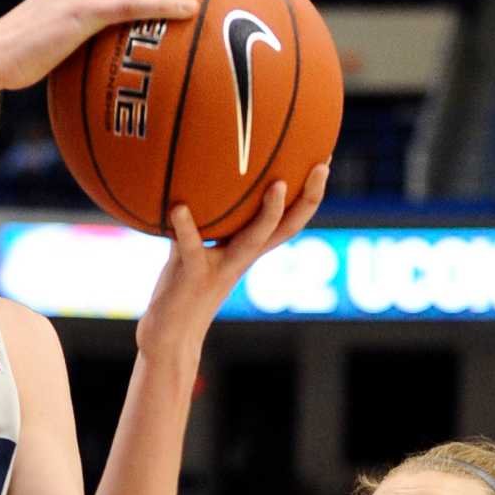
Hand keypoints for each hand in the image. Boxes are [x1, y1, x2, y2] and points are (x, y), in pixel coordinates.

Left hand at [138, 162, 329, 354]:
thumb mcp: (195, 249)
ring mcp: (220, 268)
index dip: (310, 193)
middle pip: (284, 228)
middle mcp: (241, 258)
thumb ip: (199, 218)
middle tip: (322, 166)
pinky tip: (177, 207)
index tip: (326, 158)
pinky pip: (192, 248)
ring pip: (253, 240)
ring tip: (278, 185)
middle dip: (308, 198)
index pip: (288, 220)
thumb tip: (193, 175)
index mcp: (247, 250)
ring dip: (269, 214)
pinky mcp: (192, 276)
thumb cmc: (182, 289)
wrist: (169, 336)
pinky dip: (185, 228)